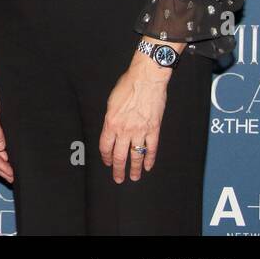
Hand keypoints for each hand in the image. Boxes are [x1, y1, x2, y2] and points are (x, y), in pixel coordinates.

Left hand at [99, 61, 169, 182]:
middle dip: (117, 169)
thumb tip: (111, 129)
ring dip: (134, 168)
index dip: (105, 157)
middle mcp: (124, 130)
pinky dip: (149, 159)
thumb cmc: (127, 86)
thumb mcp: (111, 102)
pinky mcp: (153, 129)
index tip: (107, 163)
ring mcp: (140, 131)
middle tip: (118, 178)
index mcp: (111, 122)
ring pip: (135, 155)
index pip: (105, 146)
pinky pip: (151, 149)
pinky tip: (147, 167)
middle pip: (119, 155)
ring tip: (133, 178)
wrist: (146, 80)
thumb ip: (111, 118)